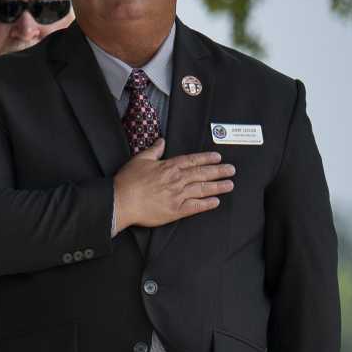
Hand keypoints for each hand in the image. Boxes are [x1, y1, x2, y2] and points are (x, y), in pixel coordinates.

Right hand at [112, 139, 235, 229]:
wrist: (120, 201)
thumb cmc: (127, 181)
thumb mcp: (139, 160)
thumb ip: (153, 150)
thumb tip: (161, 142)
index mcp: (169, 167)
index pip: (192, 161)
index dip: (207, 159)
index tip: (218, 158)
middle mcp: (176, 180)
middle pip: (202, 174)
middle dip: (219, 171)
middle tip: (231, 170)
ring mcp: (177, 195)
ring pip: (202, 189)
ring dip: (217, 187)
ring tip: (229, 185)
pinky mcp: (175, 210)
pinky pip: (195, 207)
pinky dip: (206, 204)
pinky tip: (215, 202)